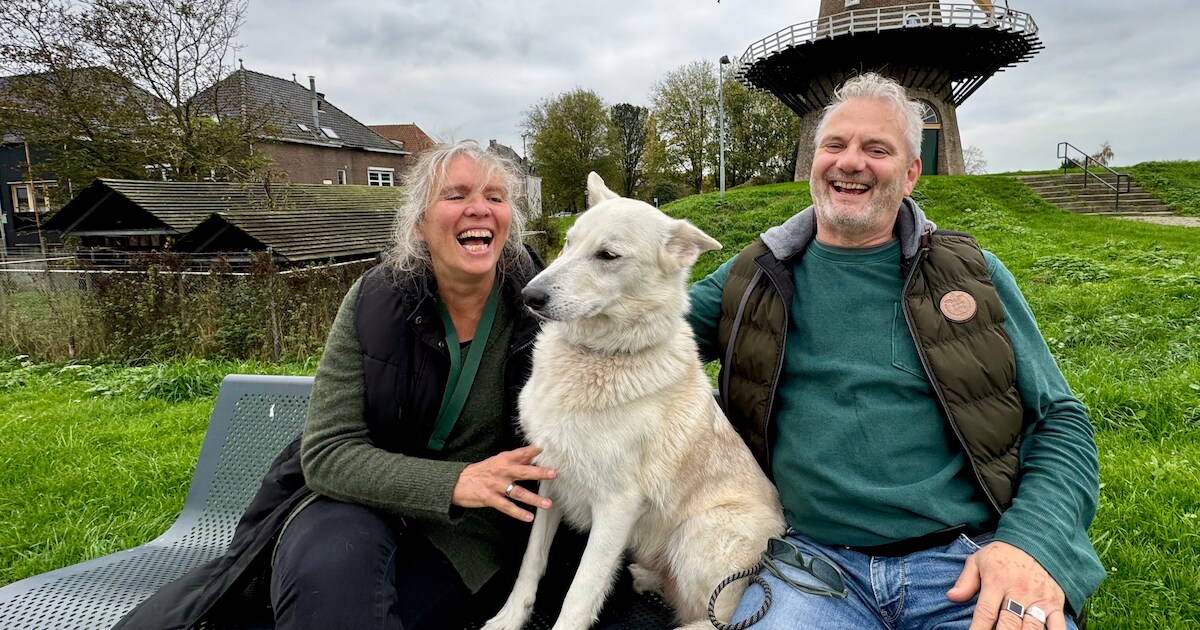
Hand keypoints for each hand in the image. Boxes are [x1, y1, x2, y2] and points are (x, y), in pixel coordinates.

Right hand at [452, 445, 556, 521]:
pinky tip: (529, 517)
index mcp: (503, 460)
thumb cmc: (480, 472)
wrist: (457, 482)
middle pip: (523, 472)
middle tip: (553, 474)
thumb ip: (515, 460)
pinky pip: (507, 507)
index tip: (544, 449)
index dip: (532, 451)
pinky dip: (518, 513)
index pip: (520, 453)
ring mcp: (496, 485)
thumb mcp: (496, 461)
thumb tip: (533, 456)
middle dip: (539, 473)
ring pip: (518, 492)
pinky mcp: (490, 498)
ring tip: (547, 503)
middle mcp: (501, 471)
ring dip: (534, 499)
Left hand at [947, 540, 1067, 628]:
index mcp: (997, 581)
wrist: (1036, 541)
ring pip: (1032, 628)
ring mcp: (1038, 598)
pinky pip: (1057, 624)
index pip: (986, 612)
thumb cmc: (1003, 555)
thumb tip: (951, 596)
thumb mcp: (979, 560)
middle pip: (1009, 623)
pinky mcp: (1054, 602)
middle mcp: (1018, 591)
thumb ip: (965, 581)